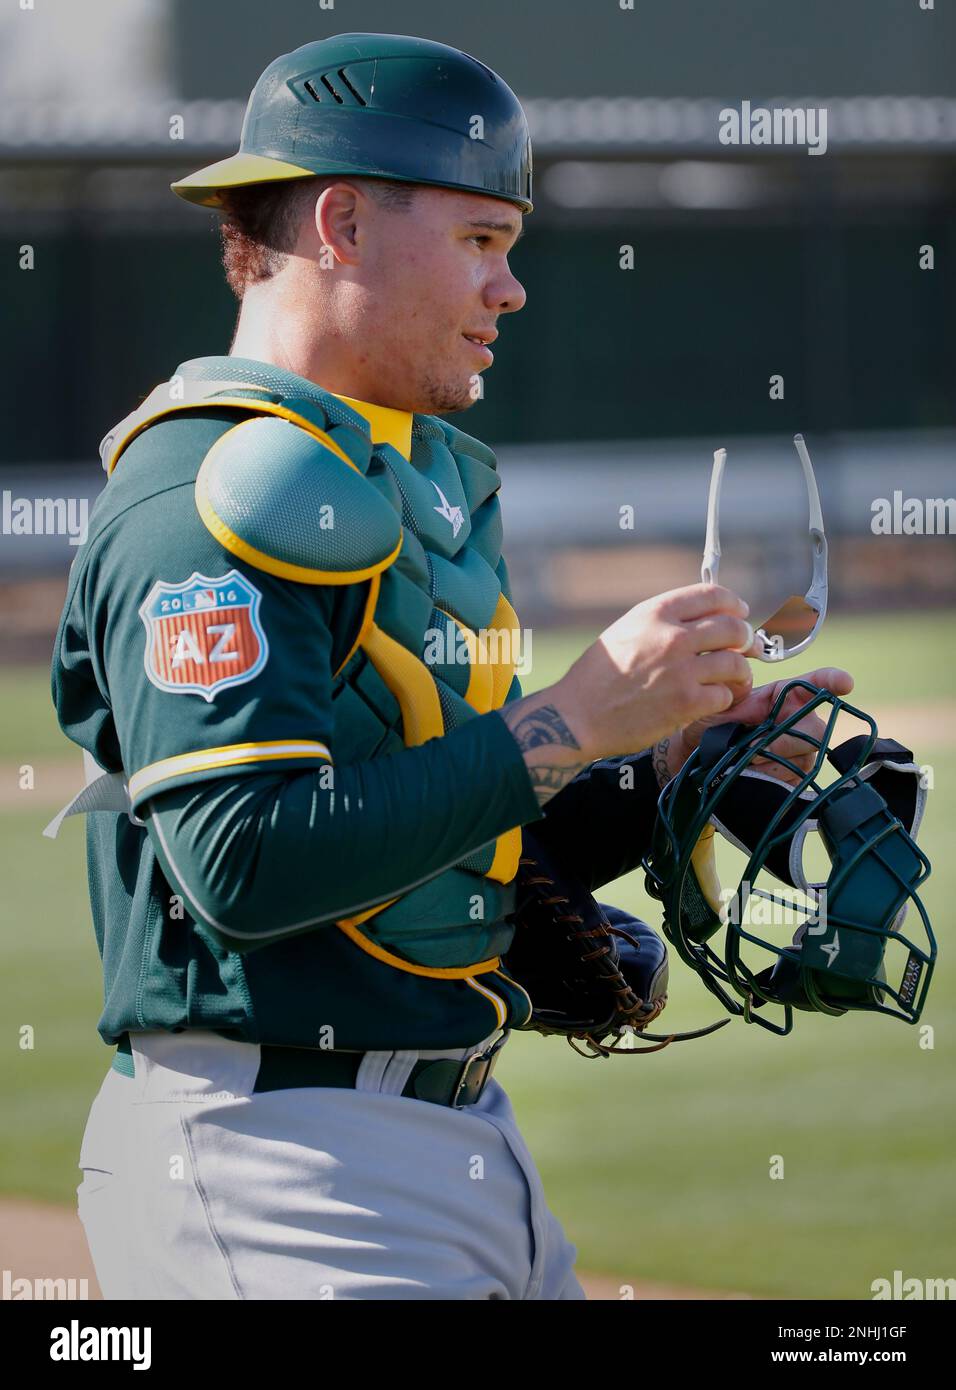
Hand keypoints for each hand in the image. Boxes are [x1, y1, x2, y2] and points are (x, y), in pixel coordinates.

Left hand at [663, 666, 854, 787]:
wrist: (698, 755)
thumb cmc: (711, 724)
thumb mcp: (719, 706)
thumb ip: (734, 698)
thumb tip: (747, 698)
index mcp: (783, 696)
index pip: (814, 684)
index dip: (831, 681)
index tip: (845, 682)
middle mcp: (799, 721)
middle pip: (815, 730)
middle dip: (786, 741)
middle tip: (755, 748)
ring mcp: (801, 749)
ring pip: (806, 758)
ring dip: (774, 762)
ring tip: (747, 761)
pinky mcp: (796, 775)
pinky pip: (796, 779)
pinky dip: (773, 778)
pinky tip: (754, 774)